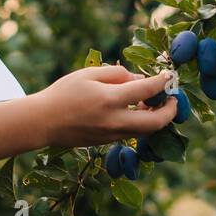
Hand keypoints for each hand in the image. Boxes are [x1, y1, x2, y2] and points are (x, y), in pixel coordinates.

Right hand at [34, 64, 176, 149]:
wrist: (43, 122)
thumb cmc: (63, 93)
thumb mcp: (88, 74)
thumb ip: (117, 74)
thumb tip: (139, 79)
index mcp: (109, 99)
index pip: (146, 90)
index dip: (162, 82)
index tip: (168, 77)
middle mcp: (114, 121)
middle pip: (156, 122)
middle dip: (170, 111)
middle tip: (173, 99)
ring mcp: (112, 135)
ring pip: (146, 131)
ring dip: (156, 118)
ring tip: (153, 103)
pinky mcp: (107, 142)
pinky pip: (132, 133)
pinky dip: (141, 123)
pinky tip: (136, 111)